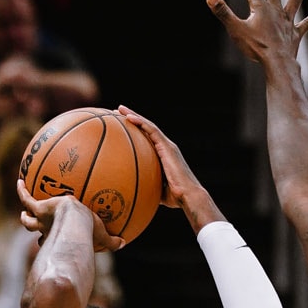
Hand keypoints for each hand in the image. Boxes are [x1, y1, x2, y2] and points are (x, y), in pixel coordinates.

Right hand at [15, 177, 122, 252]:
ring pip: (27, 220)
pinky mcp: (39, 208)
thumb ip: (112, 242)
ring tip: (23, 209)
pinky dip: (22, 190)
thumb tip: (124, 243)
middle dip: (33, 227)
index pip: (51, 240)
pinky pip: (26, 198)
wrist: (74, 223)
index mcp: (59, 237)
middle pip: (35, 231)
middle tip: (30, 222)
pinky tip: (20, 181)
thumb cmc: (89, 233)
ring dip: (25, 216)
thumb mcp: (102, 237)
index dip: (49, 240)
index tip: (48, 239)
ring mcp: (42, 220)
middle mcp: (48, 230)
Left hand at [115, 106, 214, 220]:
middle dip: (133, 118)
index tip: (122, 125)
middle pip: (147, 128)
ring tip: (120, 109)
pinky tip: (129, 118)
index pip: (148, 138)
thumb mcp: (157, 190)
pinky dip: (140, 123)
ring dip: (134, 116)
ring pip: (148, 126)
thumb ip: (147, 185)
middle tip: (118, 112)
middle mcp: (166, 147)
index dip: (136, 130)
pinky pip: (152, 131)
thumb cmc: (175, 198)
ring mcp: (167, 145)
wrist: (188, 196)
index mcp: (164, 155)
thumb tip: (133, 191)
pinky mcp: (167, 147)